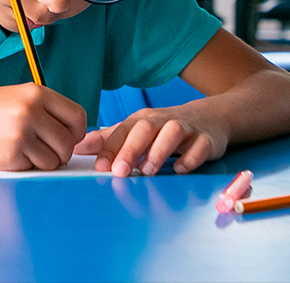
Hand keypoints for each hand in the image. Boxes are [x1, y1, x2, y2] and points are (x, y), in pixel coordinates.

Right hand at [0, 84, 85, 170]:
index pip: (77, 116)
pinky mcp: (8, 156)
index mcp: (37, 93)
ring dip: (44, 162)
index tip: (69, 138)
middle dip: (62, 151)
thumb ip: (48, 110)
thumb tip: (77, 134)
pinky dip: (26, 166)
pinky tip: (11, 155)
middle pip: (67, 142)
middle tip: (48, 151)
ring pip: (53, 160)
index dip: (77, 132)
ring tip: (27, 152)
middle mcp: (30, 112)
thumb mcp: (20, 97)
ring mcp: (19, 134)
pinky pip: (32, 168)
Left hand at [75, 106, 226, 176]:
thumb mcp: (138, 130)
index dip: (110, 148)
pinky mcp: (207, 139)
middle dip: (132, 148)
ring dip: (159, 151)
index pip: (123, 130)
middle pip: (146, 128)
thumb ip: (109, 140)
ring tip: (148, 171)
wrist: (211, 118)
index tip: (99, 167)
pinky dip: (191, 157)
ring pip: (173, 132)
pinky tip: (181, 169)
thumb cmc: (166, 129)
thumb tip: (78, 147)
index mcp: (144, 120)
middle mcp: (164, 121)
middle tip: (121, 171)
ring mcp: (187, 129)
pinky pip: (201, 146)